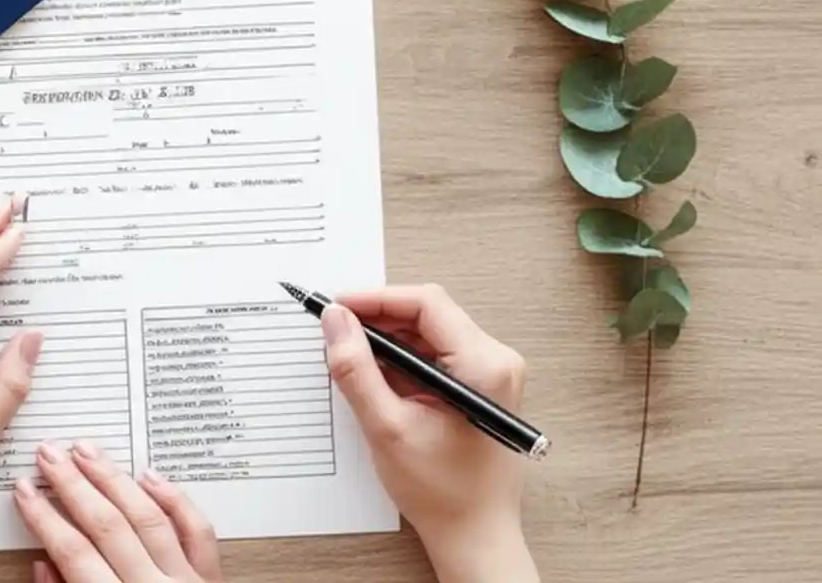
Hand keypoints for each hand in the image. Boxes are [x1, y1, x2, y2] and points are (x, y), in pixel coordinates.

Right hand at [14, 441, 223, 582]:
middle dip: (73, 485)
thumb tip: (44, 567)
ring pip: (148, 516)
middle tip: (49, 455)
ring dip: (114, 479)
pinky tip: (151, 476)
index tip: (25, 490)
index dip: (44, 517)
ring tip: (89, 452)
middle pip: (107, 525)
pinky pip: (197, 530)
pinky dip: (174, 500)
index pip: (73, 553)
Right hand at [322, 285, 537, 582]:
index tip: (338, 307)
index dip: (376, 299)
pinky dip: (400, 358)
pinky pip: (434, 354)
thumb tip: (336, 322)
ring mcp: (489, 373)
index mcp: (484, 366)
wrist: (474, 533)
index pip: (426, 305)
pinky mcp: (478, 385)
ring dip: (387, 339)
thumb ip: (356, 370)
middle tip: (335, 329)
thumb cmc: (443, 492)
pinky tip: (374, 375)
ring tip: (349, 355)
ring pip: (429, 332)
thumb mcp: (387, 428)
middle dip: (378, 318)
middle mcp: (495, 361)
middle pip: (428, 314)